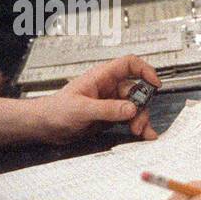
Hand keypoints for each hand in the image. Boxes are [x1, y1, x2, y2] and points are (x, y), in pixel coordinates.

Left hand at [38, 55, 160, 143]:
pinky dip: (137, 126)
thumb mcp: (82, 109)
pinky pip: (129, 118)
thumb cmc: (56, 110)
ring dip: (141, 119)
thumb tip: (130, 109)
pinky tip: (141, 134)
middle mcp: (108, 87)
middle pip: (136, 90)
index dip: (144, 70)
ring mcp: (110, 102)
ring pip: (135, 106)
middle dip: (142, 105)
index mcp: (101, 77)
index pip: (129, 64)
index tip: (155, 83)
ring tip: (139, 132)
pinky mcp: (109, 116)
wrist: (45, 126)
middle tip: (139, 121)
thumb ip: (107, 109)